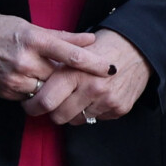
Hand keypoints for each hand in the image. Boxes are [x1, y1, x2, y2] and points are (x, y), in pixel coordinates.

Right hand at [0, 12, 113, 101]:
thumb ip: (62, 37)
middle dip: (71, 79)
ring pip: (47, 91)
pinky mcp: (7, 92)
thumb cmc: (2, 29)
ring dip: (52, 87)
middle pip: (61, 77)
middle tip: (83, 80)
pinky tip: (31, 82)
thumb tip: (91, 39)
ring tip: (51, 80)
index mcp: (34, 39)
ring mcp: (15, 78)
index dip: (93, 63)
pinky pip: (30, 98)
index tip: (110, 69)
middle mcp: (26, 60)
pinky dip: (35, 92)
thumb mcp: (31, 27)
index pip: (70, 54)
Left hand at [25, 29, 151, 124]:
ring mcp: (106, 100)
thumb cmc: (100, 46)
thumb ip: (54, 66)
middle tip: (50, 105)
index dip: (33, 106)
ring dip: (73, 112)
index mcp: (74, 71)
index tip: (29, 105)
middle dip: (52, 112)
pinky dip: (91, 110)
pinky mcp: (119, 109)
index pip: (46, 100)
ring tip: (75, 96)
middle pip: (59, 116)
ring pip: (77, 120)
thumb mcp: (73, 49)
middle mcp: (91, 88)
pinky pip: (97, 119)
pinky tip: (93, 96)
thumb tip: (31, 82)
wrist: (136, 48)